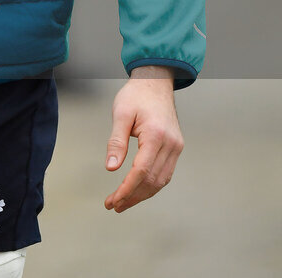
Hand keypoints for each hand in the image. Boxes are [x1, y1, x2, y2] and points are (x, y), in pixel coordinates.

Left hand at [104, 65, 182, 212]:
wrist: (155, 81)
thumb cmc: (136, 95)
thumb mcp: (121, 114)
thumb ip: (116, 142)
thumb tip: (111, 168)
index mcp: (156, 135)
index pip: (142, 171)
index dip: (127, 189)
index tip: (113, 200)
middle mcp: (171, 144)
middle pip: (152, 180)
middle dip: (133, 196)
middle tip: (114, 205)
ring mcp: (176, 146)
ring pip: (161, 180)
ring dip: (142, 194)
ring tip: (123, 202)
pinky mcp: (175, 147)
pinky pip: (165, 172)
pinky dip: (151, 184)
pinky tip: (138, 189)